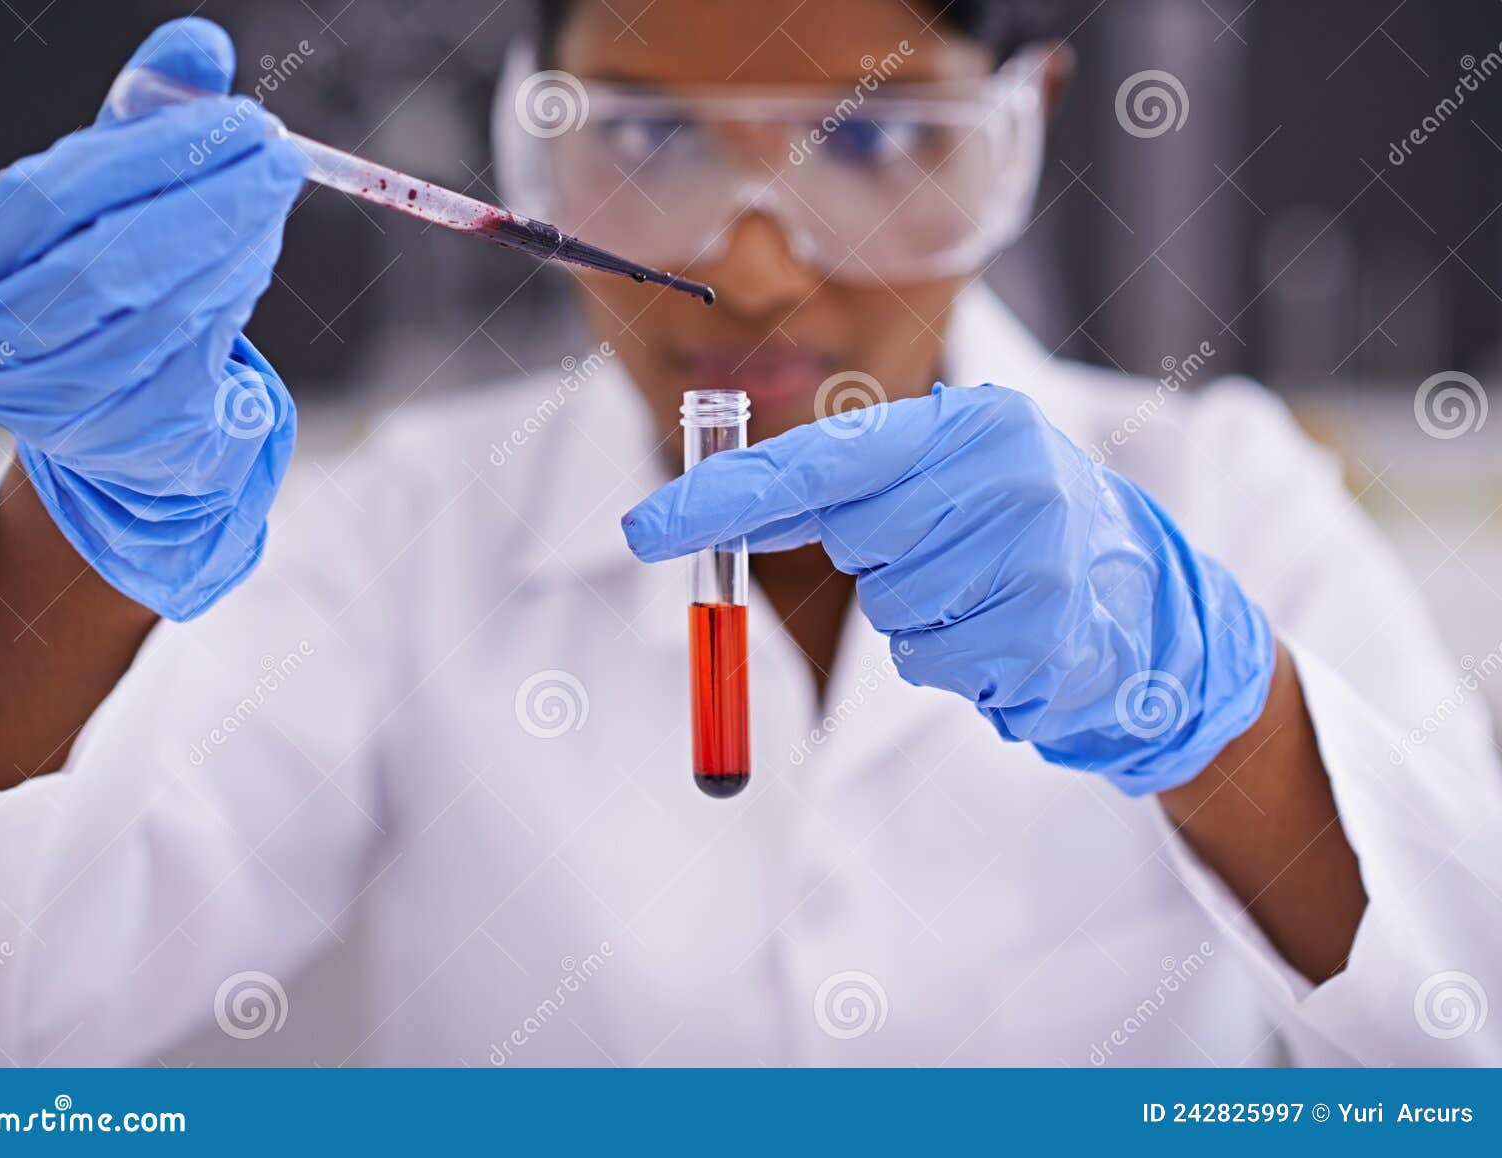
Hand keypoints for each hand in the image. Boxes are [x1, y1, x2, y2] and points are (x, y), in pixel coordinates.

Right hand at [0, 18, 307, 620]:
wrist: (115, 412)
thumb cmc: (102, 278)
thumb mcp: (111, 194)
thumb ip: (146, 119)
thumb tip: (200, 45)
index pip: (46, 198)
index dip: (144, 155)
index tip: (234, 119)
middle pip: (110, 261)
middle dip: (211, 201)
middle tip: (282, 156)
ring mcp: (57, 405)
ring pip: (162, 313)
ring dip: (235, 249)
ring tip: (274, 200)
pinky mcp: (126, 441)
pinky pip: (196, 360)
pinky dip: (233, 299)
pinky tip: (254, 256)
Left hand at [621, 383, 1274, 793]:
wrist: (1148, 604)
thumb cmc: (1012, 537)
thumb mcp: (938, 485)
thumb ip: (838, 492)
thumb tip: (715, 511)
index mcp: (968, 423)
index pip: (819, 460)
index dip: (726, 497)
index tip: (645, 529)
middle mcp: (1006, 470)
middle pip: (861, 539)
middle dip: (883, 562)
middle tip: (949, 554)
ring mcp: (1037, 549)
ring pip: (897, 611)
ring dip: (925, 622)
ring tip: (992, 598)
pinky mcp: (1052, 629)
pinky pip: (942, 665)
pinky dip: (962, 664)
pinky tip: (1015, 637)